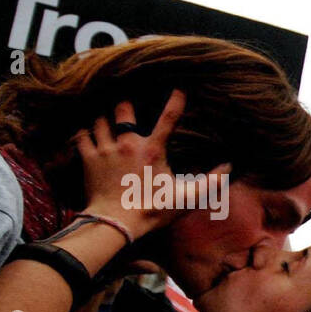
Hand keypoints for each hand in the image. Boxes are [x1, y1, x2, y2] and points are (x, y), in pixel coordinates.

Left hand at [75, 91, 228, 238]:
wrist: (117, 222)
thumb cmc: (152, 211)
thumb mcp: (186, 198)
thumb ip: (209, 182)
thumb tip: (228, 168)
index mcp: (153, 150)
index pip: (168, 119)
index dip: (176, 101)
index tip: (178, 88)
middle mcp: (128, 143)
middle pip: (123, 110)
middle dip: (125, 105)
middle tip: (127, 103)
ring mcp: (106, 149)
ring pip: (100, 120)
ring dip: (103, 118)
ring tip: (105, 117)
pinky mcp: (89, 159)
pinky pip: (82, 136)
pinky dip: (84, 132)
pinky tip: (86, 132)